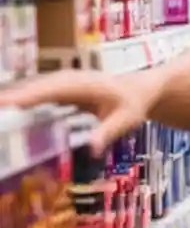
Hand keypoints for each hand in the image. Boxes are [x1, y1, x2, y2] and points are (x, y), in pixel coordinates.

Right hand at [0, 70, 155, 153]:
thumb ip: (109, 132)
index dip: (31, 96)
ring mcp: (62, 82)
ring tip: (0, 111)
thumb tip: (93, 148)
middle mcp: (70, 79)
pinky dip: (21, 102)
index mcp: (87, 85)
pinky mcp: (57, 89)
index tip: (9, 104)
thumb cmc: (131, 105)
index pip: (55, 89)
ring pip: (33, 89)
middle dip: (13, 98)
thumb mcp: (126, 120)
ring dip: (13, 99)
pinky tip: (7, 113)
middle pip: (37, 88)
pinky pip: (36, 95)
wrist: (137, 90)